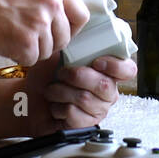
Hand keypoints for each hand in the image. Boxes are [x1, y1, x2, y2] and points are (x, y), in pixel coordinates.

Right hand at [0, 0, 90, 67]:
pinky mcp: (27, 43)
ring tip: (16, 35)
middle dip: (50, 41)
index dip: (73, 27)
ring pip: (50, 50)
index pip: (82, 15)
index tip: (60, 29)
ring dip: (35, 49)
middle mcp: (51, 5)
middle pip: (65, 38)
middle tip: (30, 34)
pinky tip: (9, 42)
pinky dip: (21, 56)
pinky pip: (34, 59)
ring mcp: (39, 25)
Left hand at [21, 54, 137, 135]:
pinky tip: (55, 106)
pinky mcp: (86, 125)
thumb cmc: (47, 76)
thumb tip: (80, 32)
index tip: (97, 62)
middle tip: (60, 74)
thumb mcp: (60, 54)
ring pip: (85, 99)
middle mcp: (107, 92)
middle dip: (77, 76)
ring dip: (61, 92)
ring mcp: (98, 110)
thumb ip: (75, 45)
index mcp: (107, 72)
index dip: (116, 66)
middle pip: (104, 85)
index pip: (128, 70)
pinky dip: (58, 108)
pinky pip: (75, 114)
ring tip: (52, 91)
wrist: (30, 99)